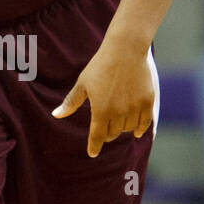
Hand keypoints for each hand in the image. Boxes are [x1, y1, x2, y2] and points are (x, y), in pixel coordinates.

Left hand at [52, 42, 154, 157]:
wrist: (125, 50)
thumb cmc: (101, 65)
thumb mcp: (83, 83)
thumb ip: (71, 102)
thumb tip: (56, 115)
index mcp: (101, 110)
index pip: (97, 136)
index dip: (94, 146)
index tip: (93, 153)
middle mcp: (118, 113)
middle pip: (113, 134)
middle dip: (107, 134)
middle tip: (105, 130)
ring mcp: (134, 108)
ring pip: (128, 129)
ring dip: (123, 129)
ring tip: (119, 123)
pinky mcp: (147, 101)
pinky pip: (145, 122)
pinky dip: (140, 129)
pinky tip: (136, 132)